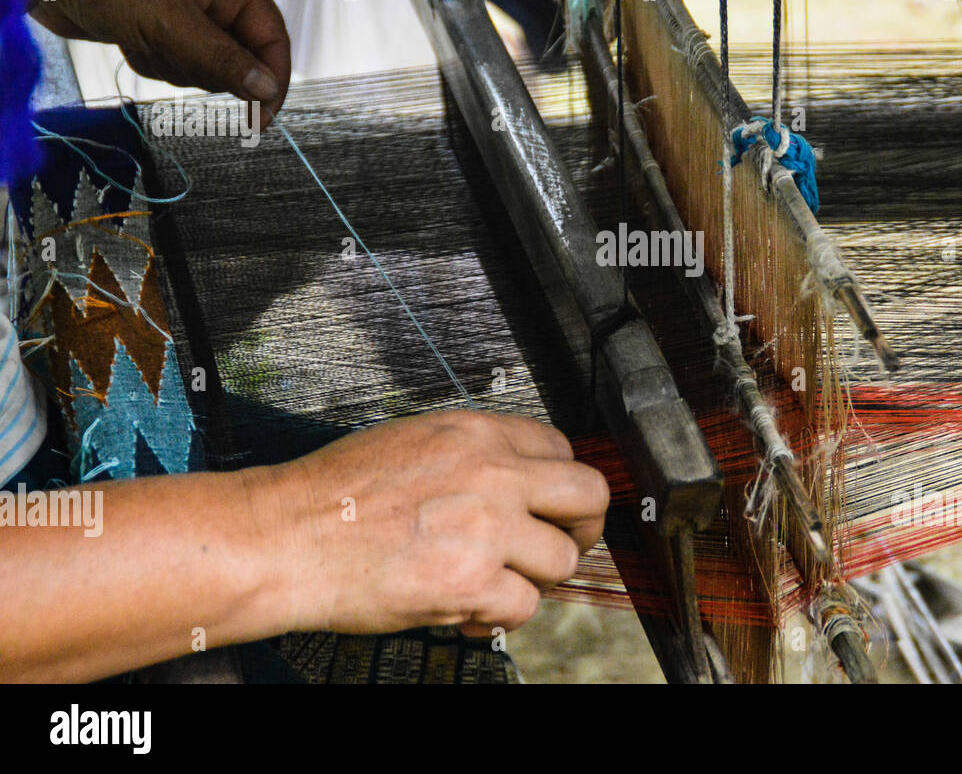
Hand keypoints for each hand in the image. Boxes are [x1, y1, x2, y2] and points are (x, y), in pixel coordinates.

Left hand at [27, 0, 289, 126]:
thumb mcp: (172, 25)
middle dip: (208, 70)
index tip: (263, 120)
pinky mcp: (157, 24)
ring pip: (206, 65)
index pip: (272, 36)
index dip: (273, 79)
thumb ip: (224, 62)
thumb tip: (268, 90)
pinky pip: (176, 62)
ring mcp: (184, 9)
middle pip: (240, 56)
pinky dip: (155, 62)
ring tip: (143, 41)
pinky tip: (129, 41)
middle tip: (173, 58)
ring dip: (176, 67)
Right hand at [271, 411, 608, 637]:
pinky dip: (501, 617)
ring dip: (536, 578)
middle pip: (588, 495)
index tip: (554, 505)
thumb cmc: (332, 493)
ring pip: (562, 559)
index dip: (560, 484)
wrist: (285, 537)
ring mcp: (485, 529)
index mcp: (475, 434)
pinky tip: (472, 612)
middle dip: (585, 526)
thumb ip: (472, 455)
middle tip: (564, 543)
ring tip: (501, 583)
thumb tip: (514, 478)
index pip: (560, 448)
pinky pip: (524, 606)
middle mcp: (491, 474)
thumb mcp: (412, 441)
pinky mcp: (470, 582)